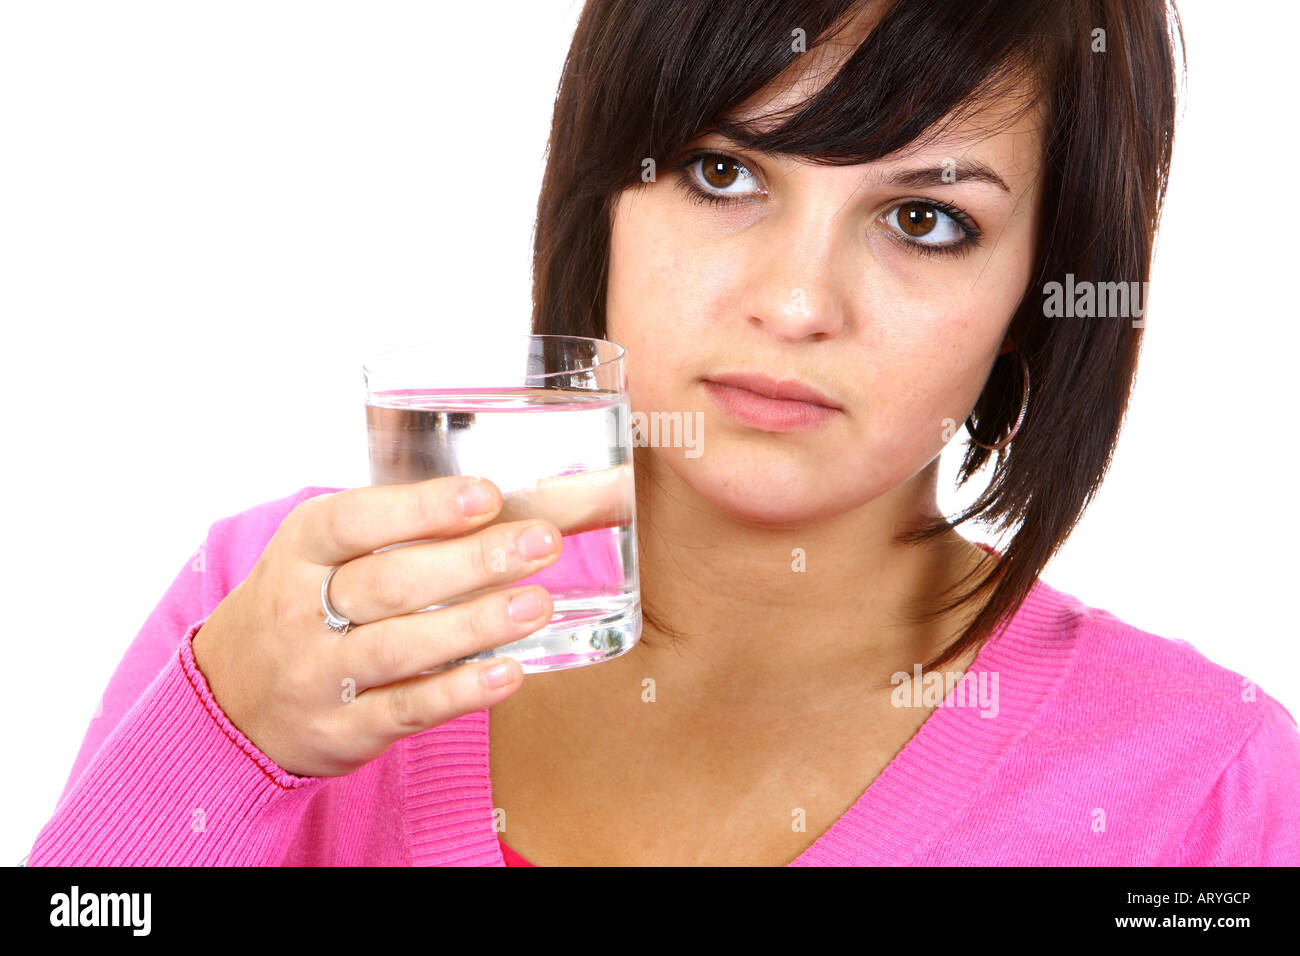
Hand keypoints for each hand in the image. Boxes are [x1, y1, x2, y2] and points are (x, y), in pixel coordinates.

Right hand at [191, 475, 561, 777]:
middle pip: (389, 582)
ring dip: (476, 624)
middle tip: (542, 542)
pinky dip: (460, 692)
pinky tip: (508, 673)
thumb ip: (399, 529)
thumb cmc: (301, 607)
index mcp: (300, 550)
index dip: (422, 509)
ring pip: (400, 646)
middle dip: (473, 560)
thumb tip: (502, 503)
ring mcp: (320, 675)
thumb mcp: (323, 553)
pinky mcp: (344, 730)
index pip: (355, 521)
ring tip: (537, 603)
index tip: (487, 495)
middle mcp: (301, 611)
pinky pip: (407, 709)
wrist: (227, 699)